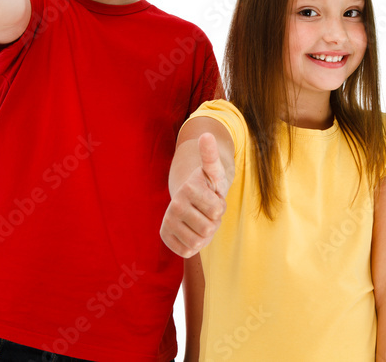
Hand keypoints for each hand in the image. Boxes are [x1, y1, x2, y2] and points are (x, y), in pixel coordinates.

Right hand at [161, 133, 228, 257]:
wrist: (189, 198)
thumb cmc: (207, 185)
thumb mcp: (214, 171)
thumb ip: (212, 156)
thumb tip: (207, 135)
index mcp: (189, 188)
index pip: (218, 210)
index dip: (220, 207)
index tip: (213, 197)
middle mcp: (175, 204)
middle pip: (209, 228)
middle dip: (213, 222)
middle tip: (206, 211)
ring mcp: (168, 221)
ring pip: (199, 242)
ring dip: (205, 234)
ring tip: (200, 219)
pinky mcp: (165, 236)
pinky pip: (188, 252)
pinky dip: (194, 245)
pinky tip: (191, 230)